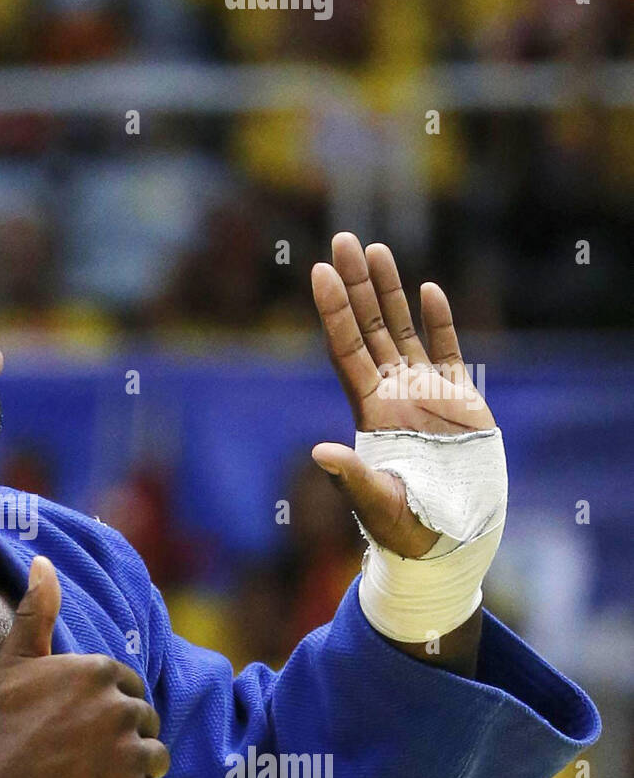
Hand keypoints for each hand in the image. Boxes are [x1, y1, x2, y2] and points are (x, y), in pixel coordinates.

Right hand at [0, 556, 168, 777]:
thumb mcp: (15, 661)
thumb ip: (38, 610)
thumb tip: (44, 561)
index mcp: (102, 672)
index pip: (128, 690)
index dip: (102, 712)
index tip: (72, 730)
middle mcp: (124, 709)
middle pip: (144, 723)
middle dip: (119, 740)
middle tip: (76, 760)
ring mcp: (133, 757)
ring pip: (154, 760)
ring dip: (130, 771)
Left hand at [310, 232, 496, 558]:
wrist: (450, 537)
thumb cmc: (408, 528)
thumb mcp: (378, 503)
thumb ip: (352, 477)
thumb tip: (319, 454)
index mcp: (369, 410)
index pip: (345, 349)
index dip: (333, 311)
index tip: (319, 272)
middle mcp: (391, 393)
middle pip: (367, 326)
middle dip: (356, 284)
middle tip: (343, 239)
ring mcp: (423, 392)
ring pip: (401, 330)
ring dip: (390, 291)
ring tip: (376, 250)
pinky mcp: (458, 399)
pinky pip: (447, 350)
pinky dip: (438, 321)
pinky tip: (429, 290)